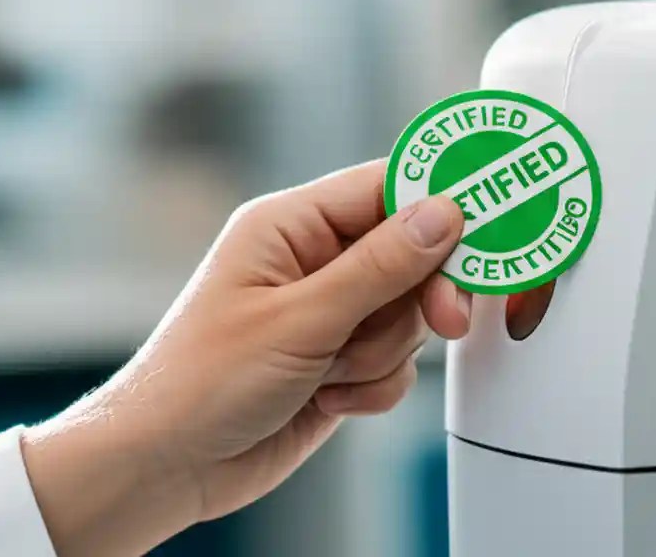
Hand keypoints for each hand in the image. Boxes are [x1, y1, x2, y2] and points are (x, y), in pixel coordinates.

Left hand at [20, 160, 468, 555]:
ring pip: (407, 312)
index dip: (441, 201)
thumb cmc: (198, 384)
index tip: (490, 219)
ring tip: (332, 372)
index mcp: (289, 225)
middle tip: (447, 319)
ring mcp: (327, 313)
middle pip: (410, 253)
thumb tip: (443, 214)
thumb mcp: (299, 320)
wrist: (166, 467)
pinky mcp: (338, 360)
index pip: (385, 187)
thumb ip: (379, 267)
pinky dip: (375, 384)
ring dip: (384, 351)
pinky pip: (395, 360)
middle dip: (422, 294)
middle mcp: (311, 261)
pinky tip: (330, 397)